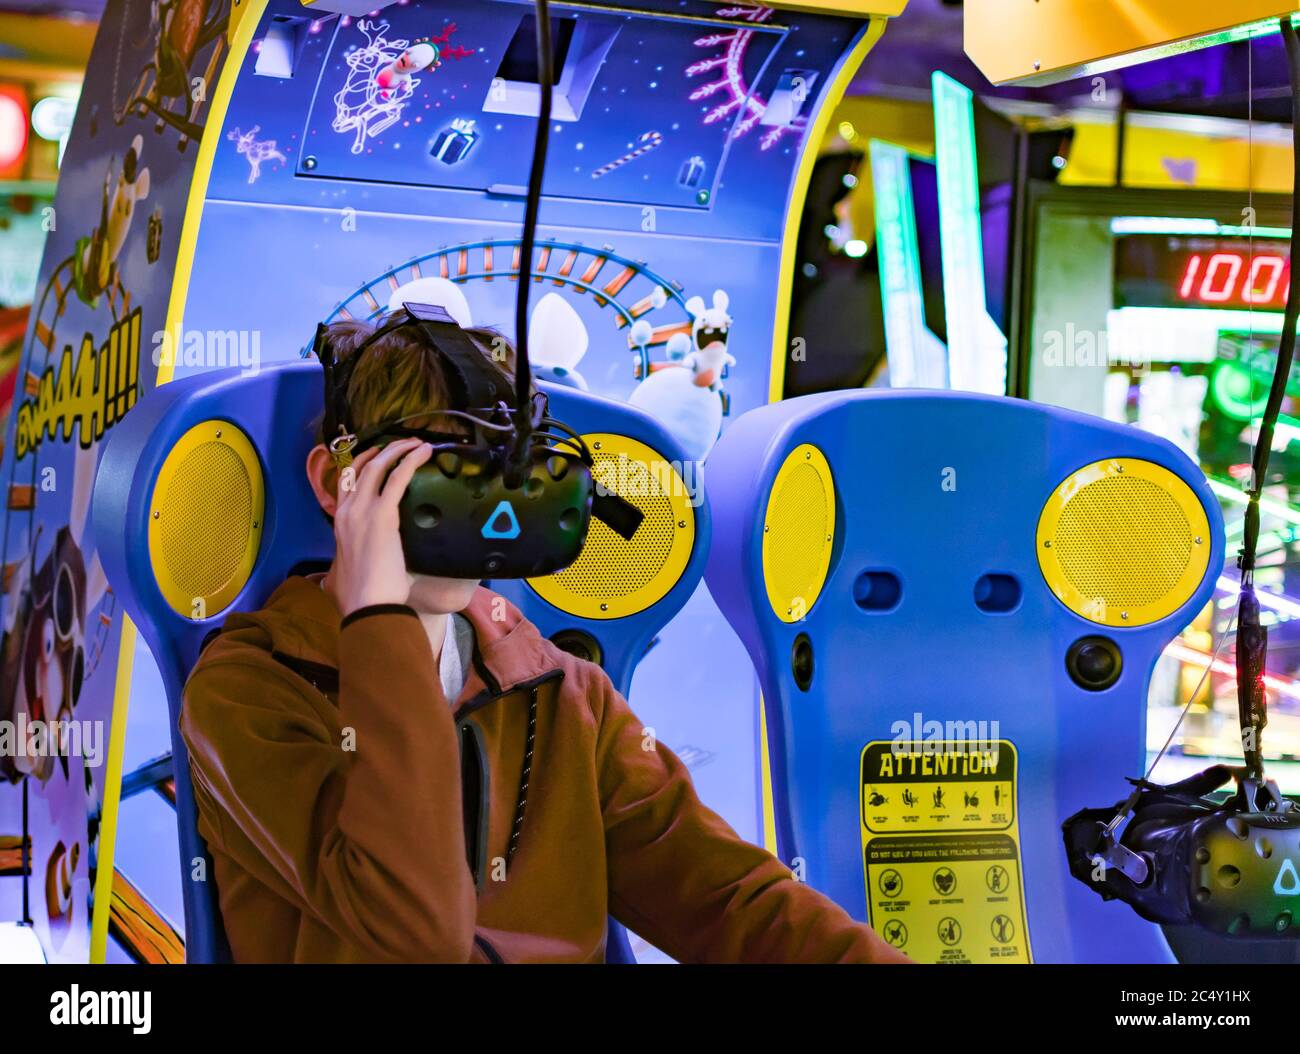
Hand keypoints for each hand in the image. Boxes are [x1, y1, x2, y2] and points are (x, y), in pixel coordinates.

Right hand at [329, 438, 431, 617]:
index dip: (362, 465)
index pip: (346, 483)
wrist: (368, 605)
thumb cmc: (364, 595)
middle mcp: (346, 511)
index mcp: (339, 523)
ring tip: (415, 443)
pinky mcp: (382, 515)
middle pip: (360, 468)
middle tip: (401, 444)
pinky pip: (396, 478)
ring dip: (397, 449)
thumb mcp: (351, 570)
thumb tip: (363, 565)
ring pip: (377, 466)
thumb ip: (356, 559)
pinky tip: (423, 452)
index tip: (380, 457)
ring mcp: (361, 511)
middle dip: (381, 451)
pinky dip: (410, 460)